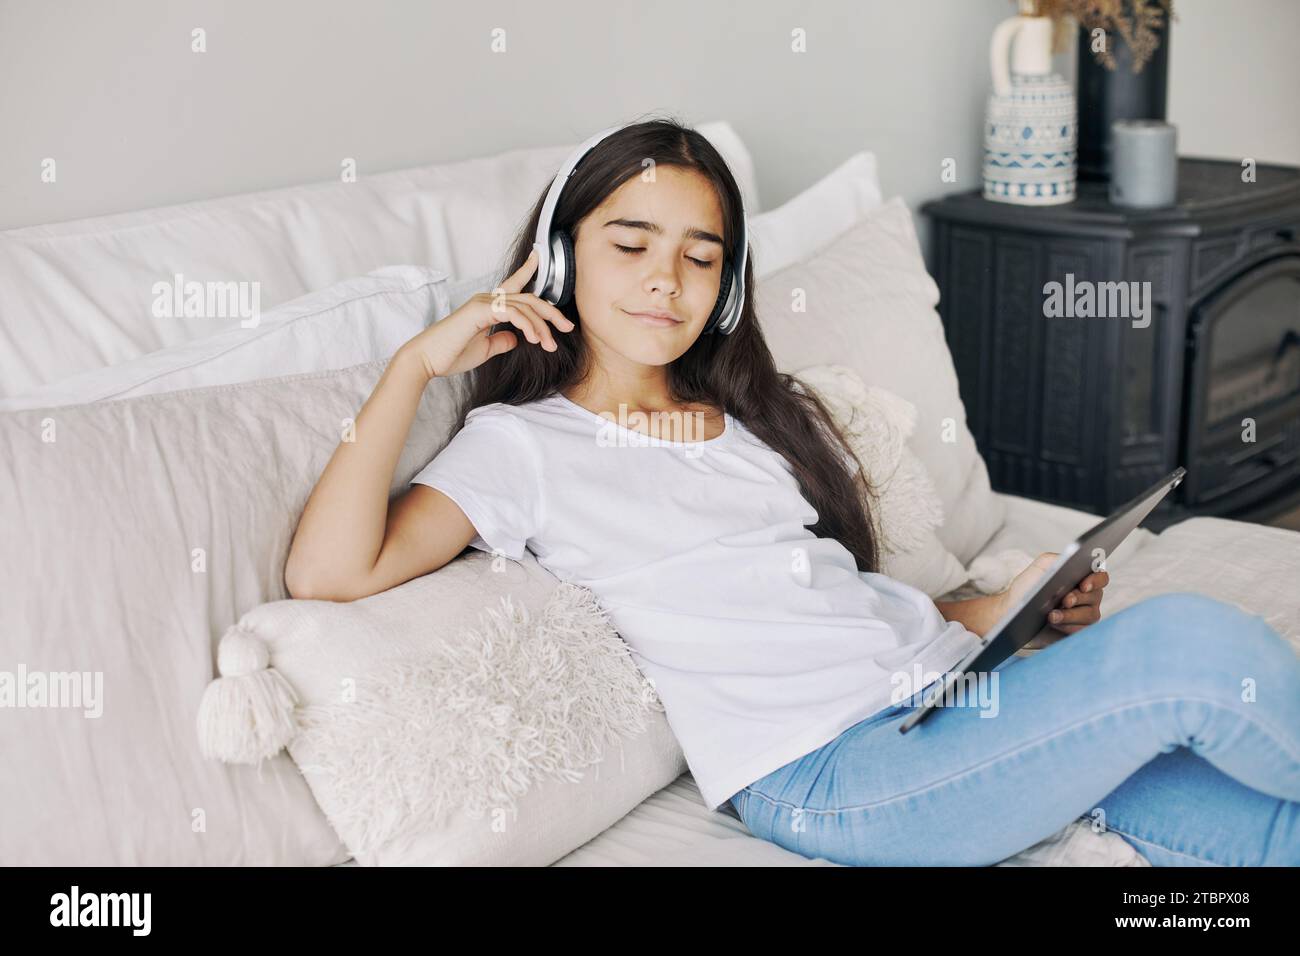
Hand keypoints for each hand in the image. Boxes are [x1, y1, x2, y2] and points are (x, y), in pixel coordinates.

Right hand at [397, 248, 575, 380]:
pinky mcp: (479, 311)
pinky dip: (528, 325)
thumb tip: (517, 339)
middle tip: (567, 328)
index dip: (528, 269)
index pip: (512, 284)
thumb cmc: (450, 356)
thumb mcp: (485, 350)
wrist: (426, 360)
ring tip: (550, 345)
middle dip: (551, 313)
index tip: (540, 256)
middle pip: (528, 298)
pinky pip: (513, 313)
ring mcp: (482, 303)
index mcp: (487, 306)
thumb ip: (501, 341)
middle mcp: (486, 299)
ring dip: (542, 327)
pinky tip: (533, 339)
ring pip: (525, 306)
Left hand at [998, 551, 1109, 649]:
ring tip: (1052, 615)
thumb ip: (1055, 559)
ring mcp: (1083, 614)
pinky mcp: (1075, 630)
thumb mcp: (1038, 568)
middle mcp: (1086, 596)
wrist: (1012, 612)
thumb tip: (1071, 559)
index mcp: (1080, 578)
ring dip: (1070, 615)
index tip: (1083, 585)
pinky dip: (1067, 627)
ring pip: (1090, 615)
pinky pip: (1081, 630)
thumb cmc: (1026, 588)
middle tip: (1065, 600)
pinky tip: (1054, 623)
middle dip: (1080, 598)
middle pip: (1096, 596)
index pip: (1100, 577)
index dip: (1096, 580)